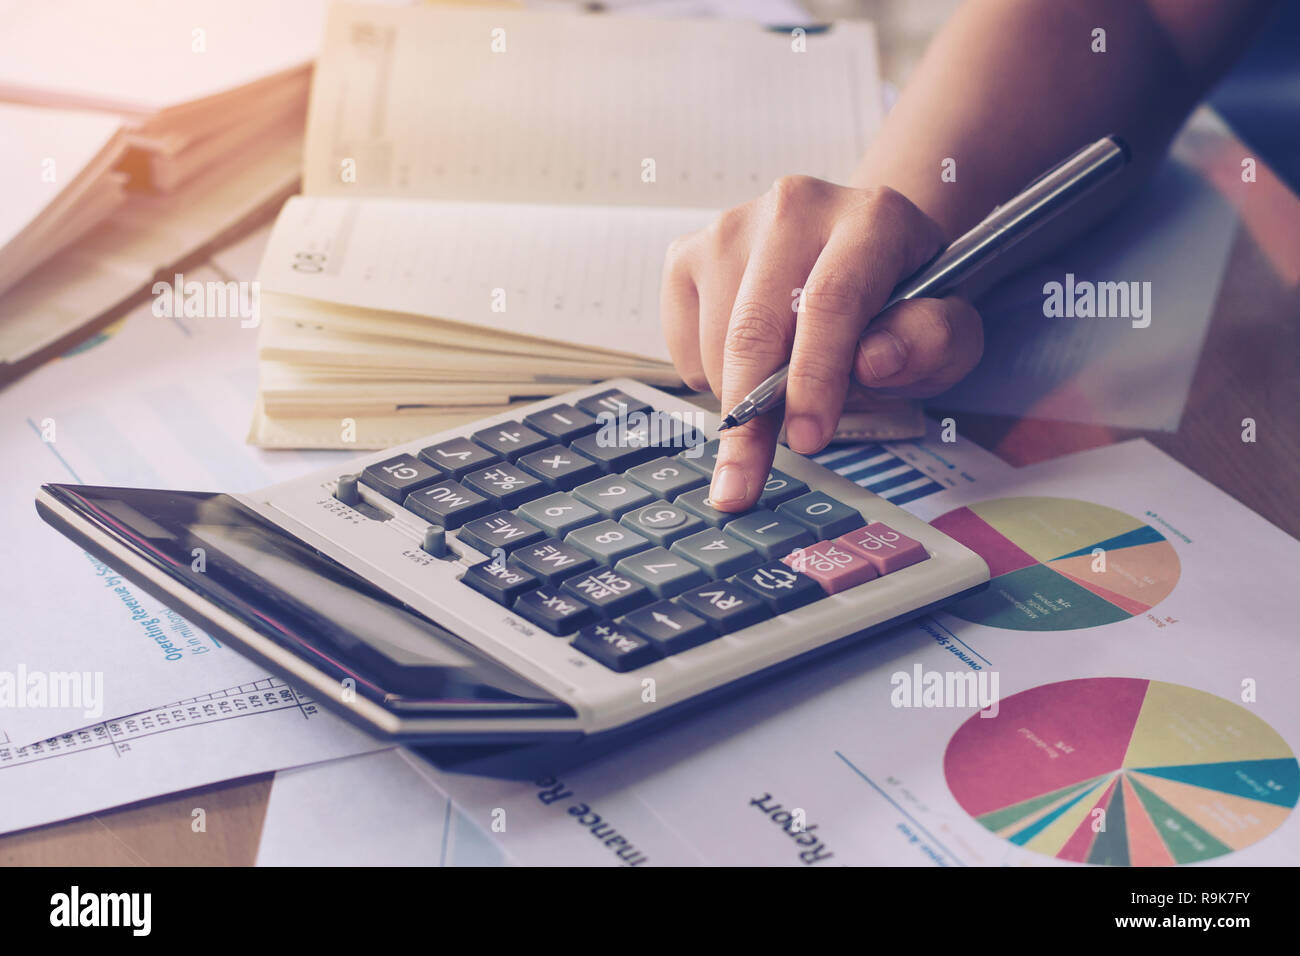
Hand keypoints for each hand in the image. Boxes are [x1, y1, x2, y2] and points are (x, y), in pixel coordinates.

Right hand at [661, 176, 983, 510]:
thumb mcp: (946, 332)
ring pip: (714, 342)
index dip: (815, 378)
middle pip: (755, 326)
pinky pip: (682, 343)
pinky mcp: (688, 252)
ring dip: (738, 399)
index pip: (831, 299)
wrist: (860, 263)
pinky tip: (749, 369)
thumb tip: (875, 358)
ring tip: (779, 405)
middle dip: (751, 416)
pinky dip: (710, 378)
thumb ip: (932, 342)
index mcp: (871, 217)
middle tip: (747, 481)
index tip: (808, 440)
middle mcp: (795, 206)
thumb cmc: (903, 305)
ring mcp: (733, 226)